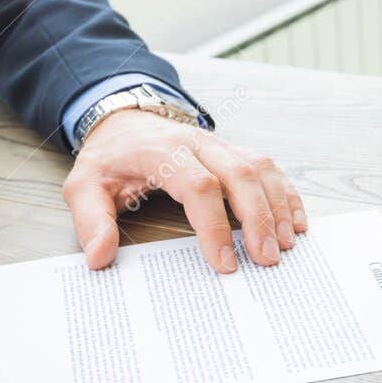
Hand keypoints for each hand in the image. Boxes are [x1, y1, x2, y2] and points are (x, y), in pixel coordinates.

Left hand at [61, 109, 306, 274]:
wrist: (124, 120)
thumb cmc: (110, 158)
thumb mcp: (84, 186)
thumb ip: (92, 220)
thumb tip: (100, 257)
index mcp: (163, 152)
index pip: (199, 185)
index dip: (215, 225)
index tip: (224, 262)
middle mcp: (199, 143)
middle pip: (241, 174)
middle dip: (259, 219)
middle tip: (267, 259)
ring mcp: (221, 145)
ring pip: (261, 168)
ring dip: (278, 207)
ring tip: (286, 245)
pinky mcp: (235, 151)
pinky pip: (269, 168)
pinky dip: (287, 194)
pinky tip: (297, 222)